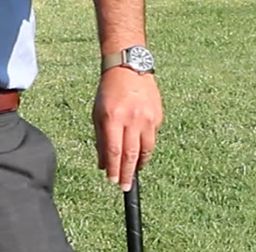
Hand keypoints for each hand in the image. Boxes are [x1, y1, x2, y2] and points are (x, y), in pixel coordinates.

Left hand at [93, 67, 162, 190]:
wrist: (129, 69)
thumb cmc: (108, 91)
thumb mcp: (97, 113)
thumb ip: (100, 139)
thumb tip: (102, 164)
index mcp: (113, 117)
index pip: (114, 151)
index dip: (113, 169)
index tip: (112, 181)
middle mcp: (132, 119)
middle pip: (130, 154)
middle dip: (127, 173)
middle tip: (124, 186)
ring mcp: (147, 118)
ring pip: (145, 150)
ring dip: (139, 165)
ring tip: (133, 173)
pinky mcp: (158, 117)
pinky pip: (151, 138)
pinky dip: (145, 148)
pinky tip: (140, 153)